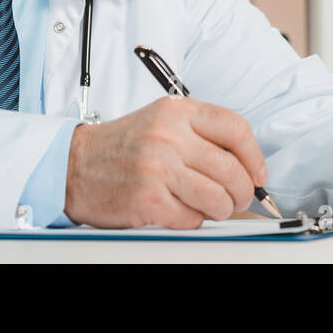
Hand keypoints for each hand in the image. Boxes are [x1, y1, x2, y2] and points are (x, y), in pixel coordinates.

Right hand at [63, 95, 268, 228]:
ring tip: (211, 208)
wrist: (74, 165)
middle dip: (242, 192)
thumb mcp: (161, 122)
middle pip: (232, 169)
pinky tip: (181, 212)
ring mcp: (158, 168)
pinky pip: (192, 219)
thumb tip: (245, 163)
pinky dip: (193, 221)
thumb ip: (200, 134)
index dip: (255, 157)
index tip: (258, 174)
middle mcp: (169, 136)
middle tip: (238, 199)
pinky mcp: (148, 200)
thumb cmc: (121, 146)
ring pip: (217, 198)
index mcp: (177, 112)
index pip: (235, 129)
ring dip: (221, 210)